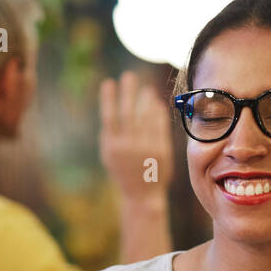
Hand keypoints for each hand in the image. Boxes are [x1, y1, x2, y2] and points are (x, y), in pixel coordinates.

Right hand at [99, 71, 173, 196]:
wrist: (141, 195)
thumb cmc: (123, 171)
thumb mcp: (110, 155)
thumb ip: (110, 134)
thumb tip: (111, 108)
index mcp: (112, 147)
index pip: (109, 117)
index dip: (108, 99)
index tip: (109, 82)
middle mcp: (128, 147)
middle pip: (128, 113)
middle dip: (128, 92)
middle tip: (129, 76)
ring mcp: (146, 149)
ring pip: (146, 118)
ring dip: (146, 101)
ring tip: (147, 89)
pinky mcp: (161, 151)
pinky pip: (159, 128)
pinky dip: (158, 115)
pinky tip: (157, 104)